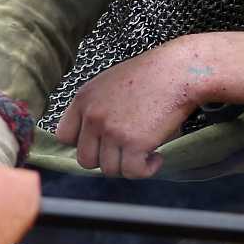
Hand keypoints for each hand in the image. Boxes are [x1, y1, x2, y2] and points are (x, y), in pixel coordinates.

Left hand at [53, 38, 211, 178]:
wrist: (178, 71)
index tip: (102, 143)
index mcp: (83, 99)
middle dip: (106, 159)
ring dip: (128, 164)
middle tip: (126, 151)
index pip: (64, 136)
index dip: (84, 143)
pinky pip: (132, 172)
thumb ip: (95, 107)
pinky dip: (146, 170)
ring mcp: (111, 131)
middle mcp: (93, 116)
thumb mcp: (109, 83)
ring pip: (109, 169)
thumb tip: (94, 139)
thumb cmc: (151, 76)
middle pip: (86, 160)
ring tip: (145, 151)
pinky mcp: (133, 143)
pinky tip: (156, 157)